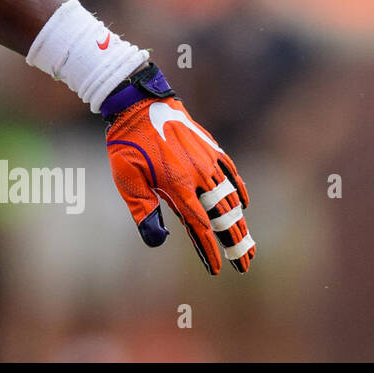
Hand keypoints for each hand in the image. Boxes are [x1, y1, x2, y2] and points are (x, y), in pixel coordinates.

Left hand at [103, 64, 255, 274]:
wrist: (139, 103)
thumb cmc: (127, 143)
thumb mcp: (126, 179)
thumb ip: (143, 210)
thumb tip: (158, 241)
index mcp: (179, 186)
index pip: (200, 226)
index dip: (209, 250)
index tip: (217, 269)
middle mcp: (199, 176)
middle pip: (223, 217)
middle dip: (234, 243)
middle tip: (245, 264)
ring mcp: (208, 161)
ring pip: (230, 198)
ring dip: (239, 222)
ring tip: (246, 241)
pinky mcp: (210, 148)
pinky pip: (231, 173)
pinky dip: (239, 190)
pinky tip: (243, 203)